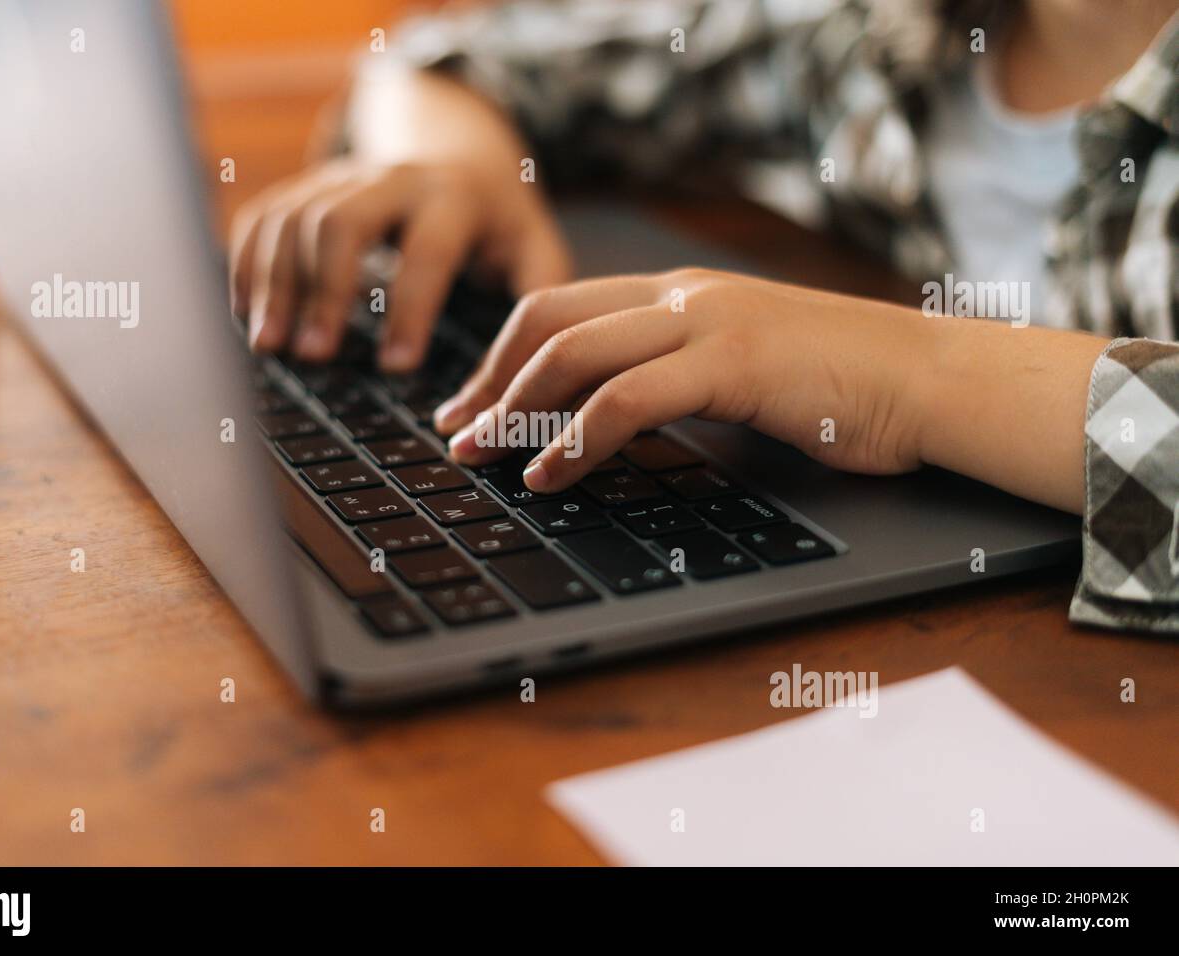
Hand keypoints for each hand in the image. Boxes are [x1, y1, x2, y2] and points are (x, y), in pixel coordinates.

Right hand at [228, 157, 571, 370]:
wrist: (460, 152)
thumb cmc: (498, 222)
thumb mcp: (534, 247)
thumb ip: (538, 295)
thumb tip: (526, 368)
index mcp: (453, 198)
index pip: (427, 250)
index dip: (410, 308)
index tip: (396, 366)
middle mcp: (393, 179)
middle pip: (341, 221)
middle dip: (323, 290)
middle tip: (315, 356)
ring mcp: (343, 177)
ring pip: (294, 217)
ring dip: (274, 283)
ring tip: (269, 346)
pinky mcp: (308, 186)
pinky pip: (264, 215)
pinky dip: (245, 263)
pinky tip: (245, 313)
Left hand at [433, 269, 936, 492]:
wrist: (931, 380)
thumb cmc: (841, 389)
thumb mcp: (742, 376)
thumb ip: (678, 383)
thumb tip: (610, 426)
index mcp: (679, 295)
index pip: (561, 308)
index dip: (500, 357)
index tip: (470, 404)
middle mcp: (683, 297)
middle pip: (549, 322)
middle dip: (488, 380)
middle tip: (455, 434)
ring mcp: (708, 323)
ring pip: (575, 352)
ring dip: (513, 409)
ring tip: (480, 456)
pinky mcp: (734, 362)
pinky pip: (628, 398)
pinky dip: (575, 438)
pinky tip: (549, 473)